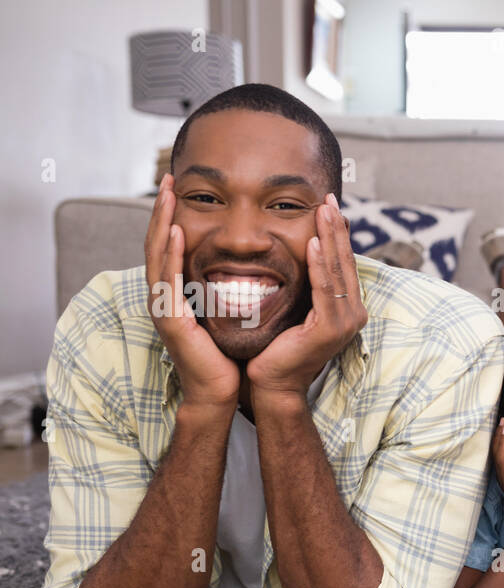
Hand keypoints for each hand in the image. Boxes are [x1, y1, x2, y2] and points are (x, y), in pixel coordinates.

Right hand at [144, 173, 239, 411]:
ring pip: (156, 256)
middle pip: (156, 244)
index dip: (172, 218)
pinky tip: (175, 232)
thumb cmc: (227, 355)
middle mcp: (165, 297)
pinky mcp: (171, 321)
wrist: (221, 392)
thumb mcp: (227, 313)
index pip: (170, 248)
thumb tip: (247, 265)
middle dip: (162, 211)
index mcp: (177, 294)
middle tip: (169, 179)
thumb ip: (227, 288)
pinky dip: (169, 254)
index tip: (181, 189)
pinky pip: (167, 280)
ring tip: (168, 194)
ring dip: (161, 223)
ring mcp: (164, 308)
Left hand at [246, 194, 365, 397]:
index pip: (343, 263)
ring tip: (324, 211)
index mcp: (346, 308)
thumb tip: (298, 254)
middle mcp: (353, 314)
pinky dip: (320, 266)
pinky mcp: (330, 329)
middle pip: (345, 262)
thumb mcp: (294, 308)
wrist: (273, 382)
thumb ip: (304, 286)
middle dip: (337, 228)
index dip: (338, 234)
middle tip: (329, 199)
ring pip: (338, 271)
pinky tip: (314, 244)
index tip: (329, 206)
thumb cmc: (277, 347)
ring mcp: (345, 323)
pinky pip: (325, 290)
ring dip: (331, 238)